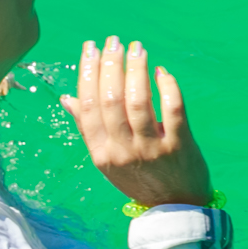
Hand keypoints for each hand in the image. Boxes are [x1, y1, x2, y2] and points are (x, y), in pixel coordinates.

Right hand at [60, 36, 211, 208]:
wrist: (175, 206)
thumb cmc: (138, 178)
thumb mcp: (107, 160)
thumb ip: (88, 129)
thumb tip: (68, 98)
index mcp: (101, 153)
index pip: (89, 105)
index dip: (88, 72)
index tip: (91, 48)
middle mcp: (123, 151)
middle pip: (111, 99)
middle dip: (111, 64)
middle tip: (115, 42)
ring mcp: (152, 149)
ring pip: (139, 101)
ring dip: (137, 69)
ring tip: (138, 49)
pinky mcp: (179, 146)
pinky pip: (173, 109)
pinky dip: (167, 86)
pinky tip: (161, 71)